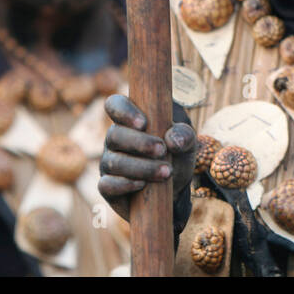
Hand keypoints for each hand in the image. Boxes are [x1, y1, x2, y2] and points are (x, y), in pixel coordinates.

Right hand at [98, 95, 195, 223]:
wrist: (173, 189)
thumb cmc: (175, 157)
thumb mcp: (186, 144)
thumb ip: (184, 135)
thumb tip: (173, 141)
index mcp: (129, 122)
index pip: (115, 105)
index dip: (124, 111)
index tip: (143, 123)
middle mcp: (115, 140)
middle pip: (114, 135)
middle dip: (139, 143)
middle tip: (162, 150)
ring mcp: (109, 164)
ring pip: (114, 162)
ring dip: (141, 167)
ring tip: (166, 172)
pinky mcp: (108, 188)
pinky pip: (106, 185)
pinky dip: (124, 185)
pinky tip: (142, 184)